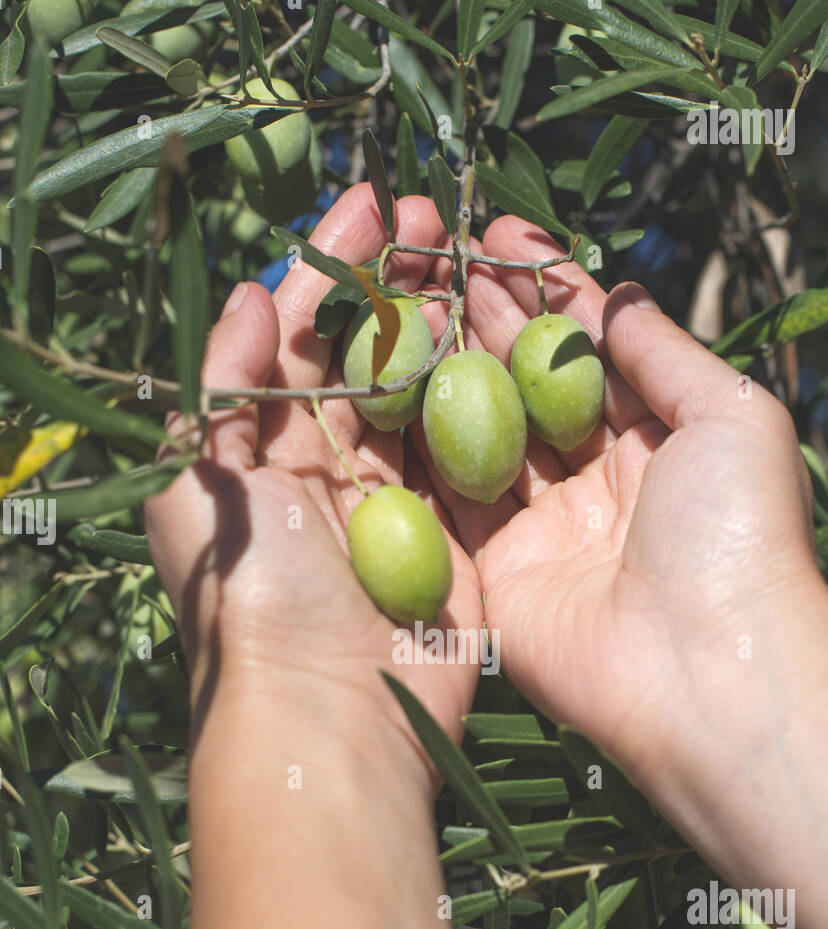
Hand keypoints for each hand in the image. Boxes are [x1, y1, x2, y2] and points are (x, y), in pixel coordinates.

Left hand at [146, 184, 480, 753]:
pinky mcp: (458, 537)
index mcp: (261, 458)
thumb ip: (219, 391)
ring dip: (449, 321)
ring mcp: (398, 504)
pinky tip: (511, 337)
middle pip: (367, 354)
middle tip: (440, 213)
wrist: (332, 718)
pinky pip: (474, 451)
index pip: (298, 340)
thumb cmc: (257, 602)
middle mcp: (328, 473)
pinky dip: (490, 394)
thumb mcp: (205, 486)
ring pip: (425, 391)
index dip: (330, 268)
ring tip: (479, 254)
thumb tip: (245, 298)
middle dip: (399, 279)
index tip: (371, 200)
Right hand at [411, 215, 820, 790]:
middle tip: (426, 257)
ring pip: (477, 433)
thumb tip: (614, 294)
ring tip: (399, 298)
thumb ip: (665, 351)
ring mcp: (541, 528)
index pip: (585, 349)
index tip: (495, 234)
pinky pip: (446, 500)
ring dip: (440, 366)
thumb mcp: (729, 416)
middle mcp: (592, 481)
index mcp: (654, 439)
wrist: (703, 667)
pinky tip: (385, 379)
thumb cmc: (735, 532)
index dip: (542, 289)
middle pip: (522, 385)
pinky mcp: (494, 573)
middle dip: (478, 317)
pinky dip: (416, 444)